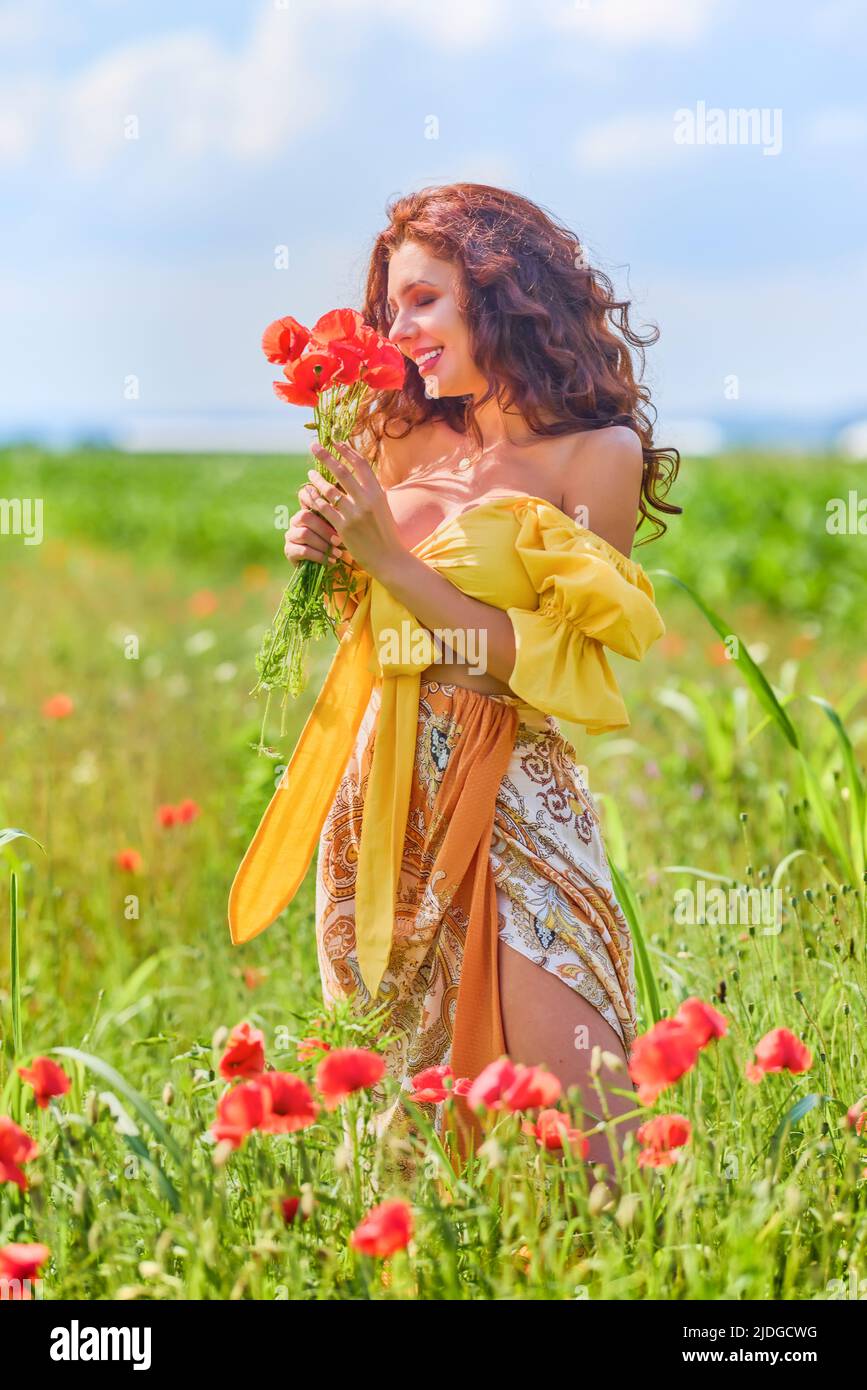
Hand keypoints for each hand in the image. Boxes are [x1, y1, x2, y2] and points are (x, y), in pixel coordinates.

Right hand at [283, 496, 348, 568]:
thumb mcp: (340, 527)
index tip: (332, 509)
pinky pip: (303, 551)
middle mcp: (296, 520)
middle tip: (339, 541)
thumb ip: (339, 514)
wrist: (332, 566)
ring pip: (304, 534)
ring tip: (337, 553)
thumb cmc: (338, 543)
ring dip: (323, 544)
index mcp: (307, 509)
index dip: (314, 498)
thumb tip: (348, 502)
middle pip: (305, 516)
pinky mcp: (289, 551)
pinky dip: (319, 556)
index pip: (304, 495)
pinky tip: (331, 561)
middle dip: (324, 529)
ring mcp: (290, 535)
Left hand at [303, 439, 407, 581]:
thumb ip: (371, 491)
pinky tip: (308, 493)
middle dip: (326, 456)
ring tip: (309, 474)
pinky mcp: (343, 528)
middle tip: (313, 447)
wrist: (388, 558)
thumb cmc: (385, 532)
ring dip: (317, 480)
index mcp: (378, 492)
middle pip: (342, 472)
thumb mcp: (383, 507)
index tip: (335, 442)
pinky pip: (324, 509)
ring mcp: (354, 514)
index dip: (347, 450)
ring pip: (329, 490)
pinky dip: (314, 499)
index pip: (361, 464)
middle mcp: (367, 500)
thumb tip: (360, 474)